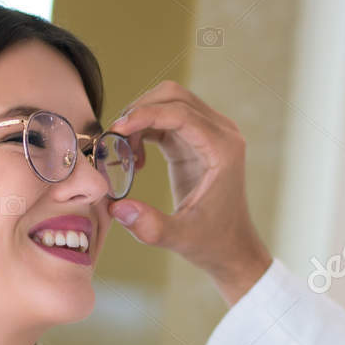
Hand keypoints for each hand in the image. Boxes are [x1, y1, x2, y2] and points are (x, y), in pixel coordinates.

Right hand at [105, 81, 271, 304]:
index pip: (181, 113)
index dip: (146, 115)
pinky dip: (143, 131)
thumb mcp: (181, 239)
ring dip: (139, 120)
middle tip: (114, 142)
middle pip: (173, 97)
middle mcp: (221, 133)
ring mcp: (209, 133)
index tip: (116, 131)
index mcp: (224, 149)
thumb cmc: (212, 242)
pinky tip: (134, 159)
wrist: (230, 247)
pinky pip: (164, 120)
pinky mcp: (195, 140)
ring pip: (167, 103)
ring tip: (123, 155)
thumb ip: (151, 227)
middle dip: (139, 111)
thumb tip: (117, 207)